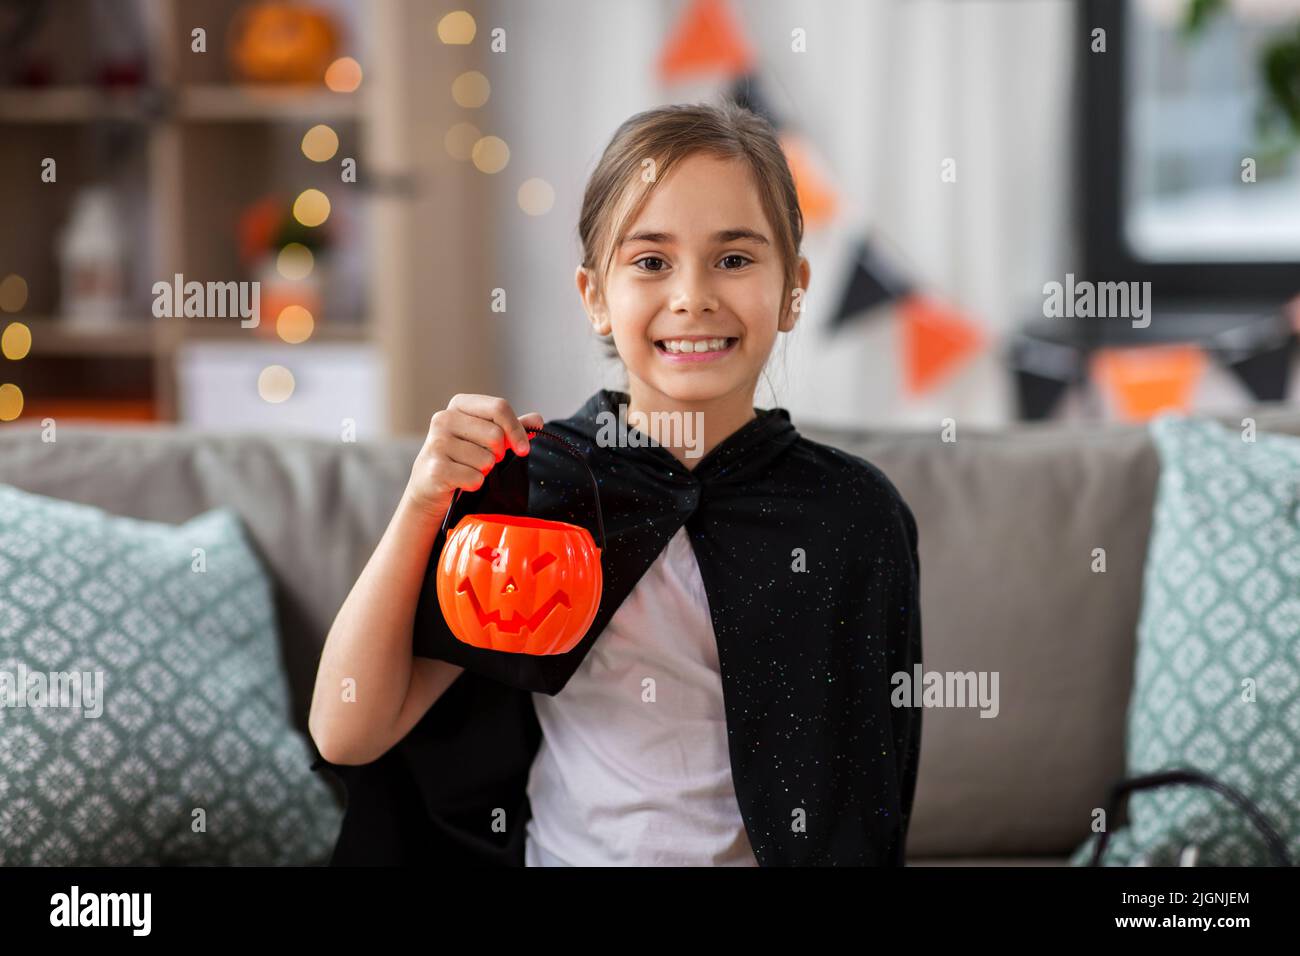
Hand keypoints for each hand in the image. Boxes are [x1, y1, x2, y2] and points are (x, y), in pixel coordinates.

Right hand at [405, 393, 543, 518]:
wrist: (430, 487)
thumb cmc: (461, 458)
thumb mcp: (485, 438)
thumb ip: (510, 427)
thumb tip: (537, 420)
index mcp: (459, 405)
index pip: (499, 407)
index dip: (517, 429)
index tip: (524, 449)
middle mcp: (444, 419)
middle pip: (495, 435)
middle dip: (498, 454)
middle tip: (487, 461)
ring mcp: (436, 443)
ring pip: (486, 460)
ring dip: (485, 471)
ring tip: (468, 470)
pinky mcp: (435, 469)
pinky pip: (475, 478)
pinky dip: (475, 485)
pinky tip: (461, 482)